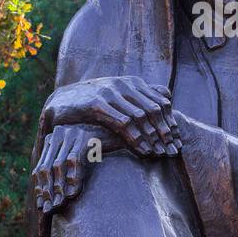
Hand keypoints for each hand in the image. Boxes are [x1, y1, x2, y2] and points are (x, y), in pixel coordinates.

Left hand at [33, 124, 103, 213]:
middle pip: (46, 167)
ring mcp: (70, 134)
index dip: (40, 188)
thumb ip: (60, 173)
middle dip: (48, 190)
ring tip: (60, 202)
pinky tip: (72, 192)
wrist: (116, 136)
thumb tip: (43, 194)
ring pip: (58, 164)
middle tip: (50, 207)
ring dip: (59, 186)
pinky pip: (74, 160)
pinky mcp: (84, 136)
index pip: (40, 168)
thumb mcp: (74, 162)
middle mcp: (57, 134)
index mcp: (50, 139)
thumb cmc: (94, 152)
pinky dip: (72, 177)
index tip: (41, 205)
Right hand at [40, 76, 181, 159]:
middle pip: (154, 109)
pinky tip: (142, 151)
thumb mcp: (119, 98)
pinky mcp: (96, 104)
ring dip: (153, 137)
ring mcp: (110, 92)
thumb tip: (167, 98)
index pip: (161, 102)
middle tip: (172, 151)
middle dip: (165, 132)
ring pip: (141, 116)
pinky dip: (136, 138)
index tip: (177, 142)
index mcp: (132, 82)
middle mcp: (124, 84)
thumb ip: (140, 97)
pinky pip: (123, 123)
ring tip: (159, 153)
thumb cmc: (92, 103)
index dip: (171, 123)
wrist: (60, 102)